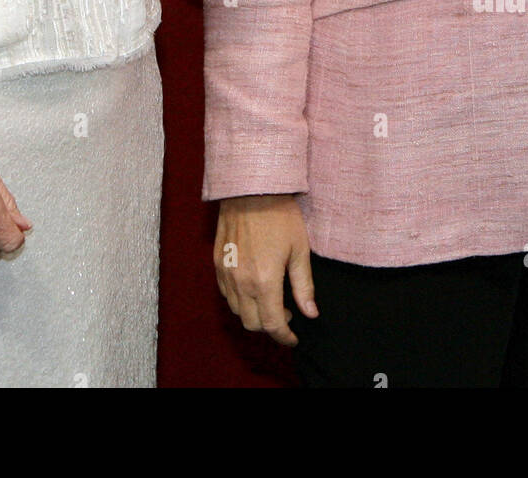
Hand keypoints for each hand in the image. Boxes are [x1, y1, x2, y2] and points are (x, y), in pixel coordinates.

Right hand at [214, 194, 317, 345]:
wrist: (251, 188)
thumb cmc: (279, 215)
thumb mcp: (299, 250)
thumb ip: (304, 286)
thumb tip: (311, 313)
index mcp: (264, 281)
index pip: (273, 325)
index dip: (285, 337)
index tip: (294, 337)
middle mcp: (241, 282)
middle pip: (252, 323)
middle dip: (270, 327)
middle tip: (286, 316)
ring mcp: (226, 272)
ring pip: (236, 310)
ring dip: (253, 314)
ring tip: (270, 300)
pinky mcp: (217, 262)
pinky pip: (225, 293)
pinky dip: (238, 299)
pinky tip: (252, 287)